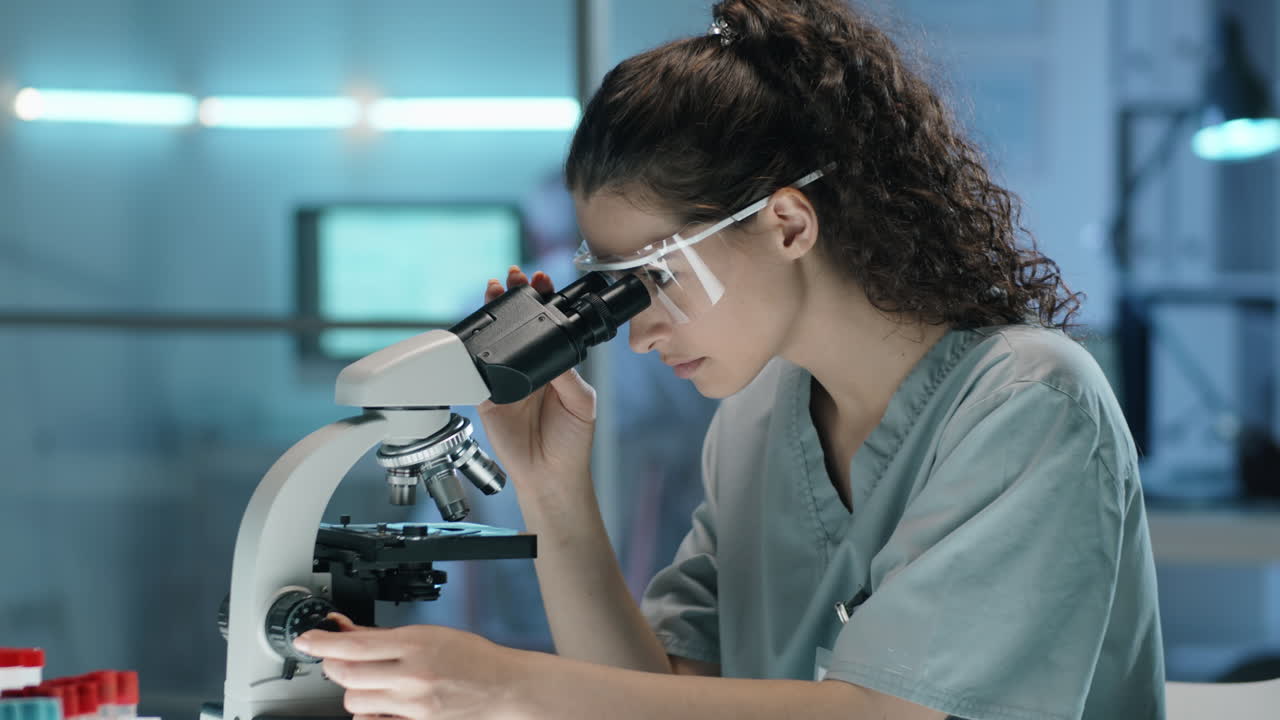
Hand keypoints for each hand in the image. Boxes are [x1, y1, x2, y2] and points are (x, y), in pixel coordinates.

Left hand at [296, 613, 525, 719]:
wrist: (502, 686)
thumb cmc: (471, 657)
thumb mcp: (429, 634)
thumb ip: (385, 635)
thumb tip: (347, 630)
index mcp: (415, 645)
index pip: (353, 646)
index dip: (321, 642)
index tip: (306, 640)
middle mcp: (412, 676)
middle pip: (346, 675)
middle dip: (333, 665)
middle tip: (336, 658)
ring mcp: (412, 706)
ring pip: (354, 702)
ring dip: (352, 690)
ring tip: (368, 681)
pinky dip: (368, 712)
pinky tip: (380, 701)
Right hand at [476, 266, 597, 495]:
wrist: (550, 474)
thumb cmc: (572, 441)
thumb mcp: (581, 402)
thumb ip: (567, 375)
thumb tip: (551, 350)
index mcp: (553, 366)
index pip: (546, 326)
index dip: (543, 302)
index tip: (542, 281)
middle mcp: (528, 369)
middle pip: (518, 327)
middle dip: (515, 298)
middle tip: (514, 276)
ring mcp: (506, 381)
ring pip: (495, 341)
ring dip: (493, 314)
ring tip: (493, 289)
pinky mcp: (486, 397)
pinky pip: (474, 370)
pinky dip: (471, 350)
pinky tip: (474, 332)